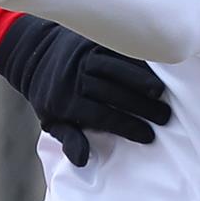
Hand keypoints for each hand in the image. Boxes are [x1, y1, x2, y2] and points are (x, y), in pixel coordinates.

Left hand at [0, 14, 171, 166]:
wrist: (34, 54)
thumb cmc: (49, 94)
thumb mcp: (51, 120)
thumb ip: (69, 138)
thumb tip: (82, 160)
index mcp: (64, 101)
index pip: (101, 116)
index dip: (126, 126)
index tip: (148, 136)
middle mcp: (74, 77)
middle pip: (112, 93)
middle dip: (140, 106)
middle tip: (165, 117)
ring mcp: (84, 56)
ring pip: (117, 69)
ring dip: (142, 80)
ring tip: (163, 93)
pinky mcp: (92, 40)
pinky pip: (118, 50)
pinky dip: (137, 59)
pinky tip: (155, 69)